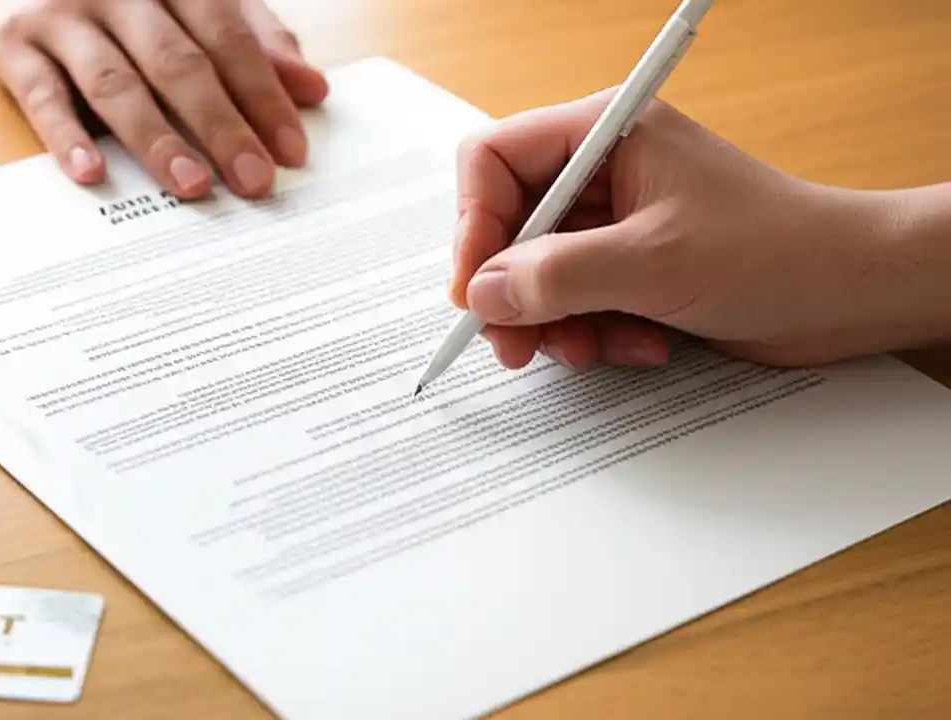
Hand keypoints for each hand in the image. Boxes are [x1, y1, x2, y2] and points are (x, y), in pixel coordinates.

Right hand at [0, 0, 329, 198]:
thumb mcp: (192, 1)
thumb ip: (251, 38)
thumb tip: (311, 88)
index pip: (228, 38)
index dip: (263, 95)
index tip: (290, 150)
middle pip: (177, 63)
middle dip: (221, 125)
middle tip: (254, 180)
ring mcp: (61, 14)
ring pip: (115, 82)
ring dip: (156, 138)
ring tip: (192, 184)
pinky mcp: (9, 42)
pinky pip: (41, 94)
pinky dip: (66, 135)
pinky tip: (92, 173)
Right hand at [451, 89, 950, 370]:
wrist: (850, 291)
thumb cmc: (779, 251)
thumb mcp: (653, 264)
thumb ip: (557, 276)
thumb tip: (484, 290)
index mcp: (605, 132)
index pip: (495, 161)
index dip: (474, 225)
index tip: (476, 287)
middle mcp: (603, 170)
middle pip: (509, 224)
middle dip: (512, 290)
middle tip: (517, 342)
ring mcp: (616, 219)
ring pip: (537, 272)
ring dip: (555, 322)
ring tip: (588, 350)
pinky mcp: (630, 264)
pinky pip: (575, 301)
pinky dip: (594, 332)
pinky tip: (637, 345)